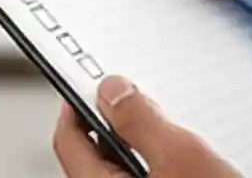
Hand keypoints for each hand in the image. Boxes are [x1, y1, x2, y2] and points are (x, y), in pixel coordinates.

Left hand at [53, 75, 240, 176]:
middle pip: (94, 155)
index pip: (67, 140)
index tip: (93, 82)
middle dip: (115, 123)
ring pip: (120, 169)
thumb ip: (140, 120)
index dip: (77, 105)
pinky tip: (184, 161)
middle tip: (139, 100)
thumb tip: (112, 92)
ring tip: (170, 130)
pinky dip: (156, 163)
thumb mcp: (179, 155)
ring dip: (141, 144)